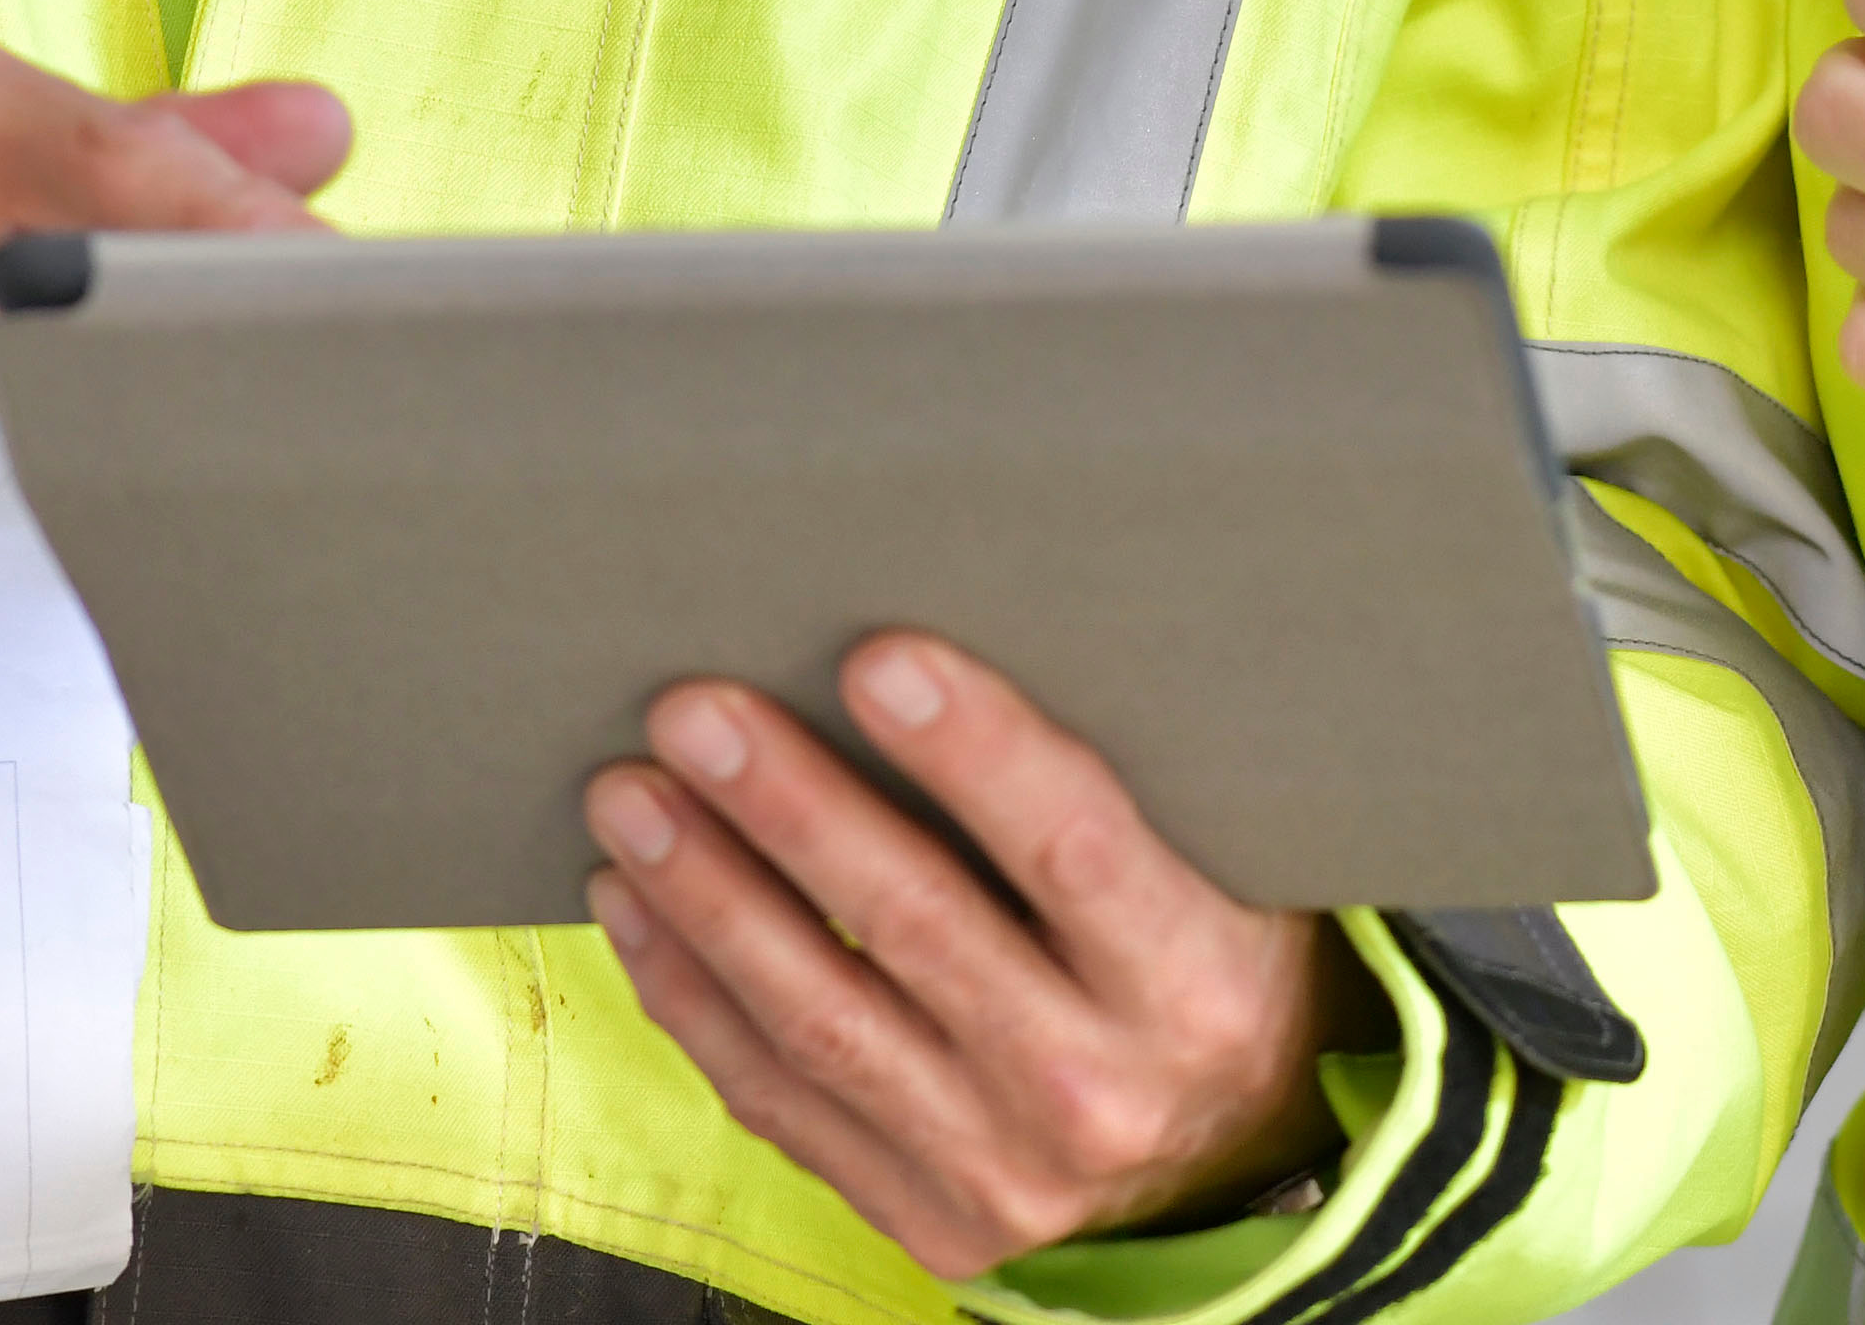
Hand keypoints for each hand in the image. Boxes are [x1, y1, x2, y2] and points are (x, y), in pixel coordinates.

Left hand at [587, 637, 1379, 1276]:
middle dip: (788, 807)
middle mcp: (1098, 1090)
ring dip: (707, 895)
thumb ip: (1120, 790)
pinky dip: (692, 999)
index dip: (971, 751)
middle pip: (914, 926)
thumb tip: (940, 646)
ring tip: (631, 797)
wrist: (1233, 1164)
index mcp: (1194, 983)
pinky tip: (635, 907)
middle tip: (694, 710)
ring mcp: (1004, 1171)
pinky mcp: (928, 1218)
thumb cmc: (1210, 966)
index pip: (1071, 845)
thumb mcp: (1229, 874)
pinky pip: (781, 1101)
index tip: (876, 656)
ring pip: (821, 1019)